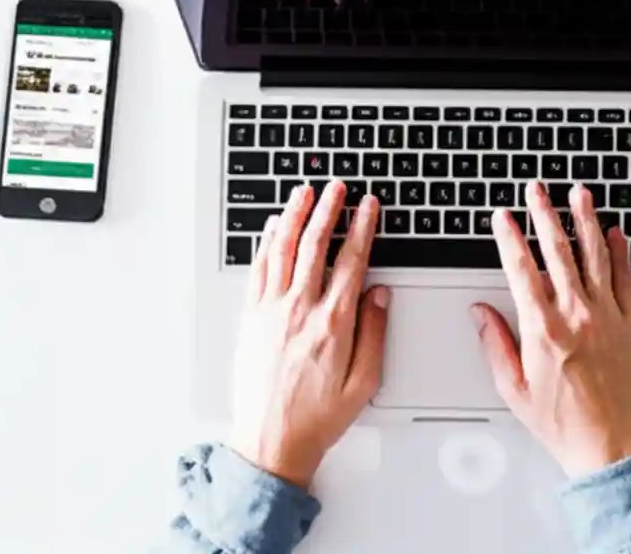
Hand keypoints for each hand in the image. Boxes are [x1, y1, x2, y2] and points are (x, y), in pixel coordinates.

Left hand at [229, 182, 387, 488]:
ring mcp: (271, 312)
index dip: (362, 228)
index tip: (369, 207)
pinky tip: (271, 229)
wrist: (270, 442)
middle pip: (315, 246)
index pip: (352, 261)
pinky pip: (258, 270)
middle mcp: (299, 311)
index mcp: (334, 324)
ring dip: (294, 216)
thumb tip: (379, 294)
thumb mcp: (364, 382)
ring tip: (303, 193)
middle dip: (329, 210)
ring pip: (282, 250)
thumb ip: (374, 333)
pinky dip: (265, 244)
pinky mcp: (250, 319)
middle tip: (337, 187)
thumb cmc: (317, 418)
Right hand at [471, 182, 630, 477]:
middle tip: (537, 190)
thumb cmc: (564, 425)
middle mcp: (577, 317)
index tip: (503, 217)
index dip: (510, 238)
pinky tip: (616, 233)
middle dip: (545, 215)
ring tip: (579, 194)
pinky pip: (624, 279)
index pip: (522, 270)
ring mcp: (606, 317)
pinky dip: (620, 253)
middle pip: (558, 252)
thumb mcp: (514, 389)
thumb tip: (481, 313)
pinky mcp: (628, 325)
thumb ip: (496, 344)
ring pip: (594, 256)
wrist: (611, 447)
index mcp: (544, 330)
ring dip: (585, 221)